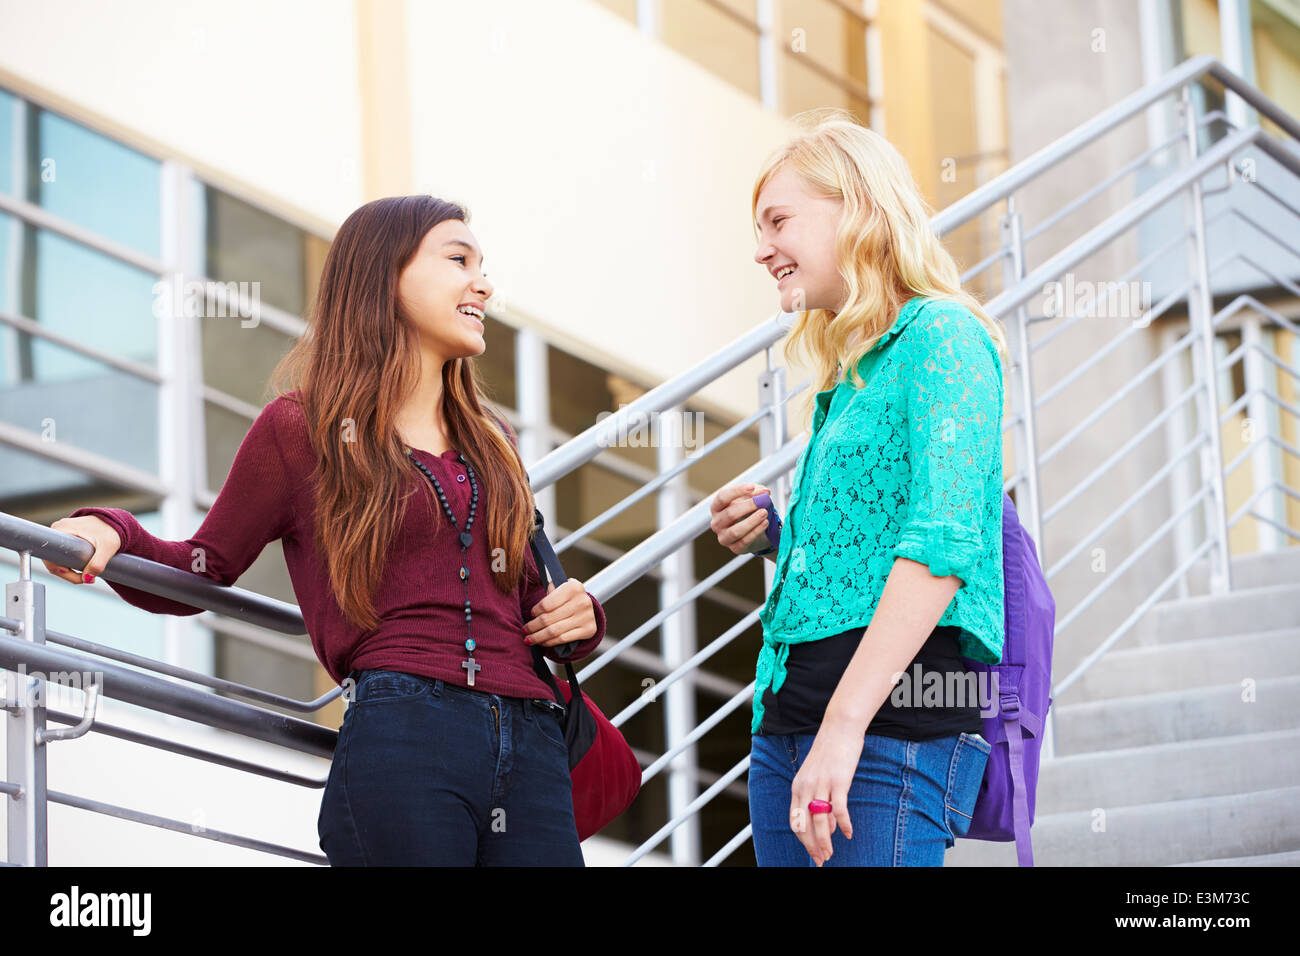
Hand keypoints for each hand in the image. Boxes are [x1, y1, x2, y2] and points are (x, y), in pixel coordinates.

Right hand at [41, 515, 121, 584]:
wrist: (116, 523)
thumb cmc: (112, 531)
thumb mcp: (107, 548)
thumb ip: (97, 564)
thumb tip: (86, 579)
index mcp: (62, 529)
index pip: (51, 556)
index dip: (62, 570)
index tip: (79, 576)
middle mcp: (57, 530)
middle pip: (52, 559)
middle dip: (67, 573)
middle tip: (85, 579)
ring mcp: (60, 533)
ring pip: (56, 559)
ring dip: (68, 570)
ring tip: (86, 574)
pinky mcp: (64, 538)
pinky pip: (61, 555)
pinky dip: (69, 564)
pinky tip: (82, 568)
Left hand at [524, 578, 596, 646]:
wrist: (586, 607)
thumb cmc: (567, 597)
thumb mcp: (559, 588)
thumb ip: (548, 593)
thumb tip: (533, 611)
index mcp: (573, 588)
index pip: (547, 604)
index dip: (536, 611)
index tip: (530, 614)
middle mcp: (582, 602)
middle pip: (549, 619)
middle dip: (533, 626)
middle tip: (524, 630)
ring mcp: (586, 617)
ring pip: (554, 631)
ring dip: (538, 637)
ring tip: (528, 639)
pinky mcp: (588, 630)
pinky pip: (563, 639)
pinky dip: (549, 642)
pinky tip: (542, 642)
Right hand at [709, 482, 772, 555]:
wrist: (755, 531)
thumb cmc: (748, 511)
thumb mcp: (751, 498)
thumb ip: (757, 492)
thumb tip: (764, 492)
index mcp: (716, 507)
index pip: (723, 497)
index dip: (737, 491)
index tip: (752, 487)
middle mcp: (717, 523)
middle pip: (730, 513)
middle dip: (748, 506)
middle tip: (762, 500)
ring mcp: (724, 537)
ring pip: (736, 531)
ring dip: (752, 521)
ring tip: (764, 512)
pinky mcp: (735, 548)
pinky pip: (744, 541)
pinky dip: (756, 531)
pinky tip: (765, 523)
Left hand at [789, 719, 862, 865]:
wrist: (839, 726)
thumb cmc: (830, 752)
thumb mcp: (819, 777)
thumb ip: (819, 801)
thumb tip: (827, 828)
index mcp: (798, 786)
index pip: (795, 821)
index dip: (803, 841)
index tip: (813, 854)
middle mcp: (806, 787)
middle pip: (805, 826)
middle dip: (812, 847)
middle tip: (821, 860)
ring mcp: (822, 784)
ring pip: (819, 822)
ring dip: (825, 842)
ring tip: (830, 854)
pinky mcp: (839, 781)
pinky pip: (839, 810)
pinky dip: (843, 824)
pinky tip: (849, 833)